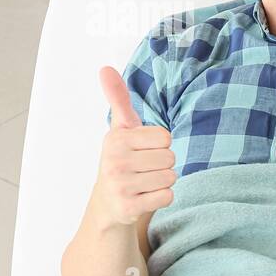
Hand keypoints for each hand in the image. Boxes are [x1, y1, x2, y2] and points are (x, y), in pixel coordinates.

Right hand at [95, 66, 176, 227]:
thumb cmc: (122, 160)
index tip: (143, 151)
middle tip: (144, 170)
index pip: (165, 137)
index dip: (160, 145)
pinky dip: (162, 198)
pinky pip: (168, 197)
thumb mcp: (121, 129)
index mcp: (116, 139)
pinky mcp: (129, 208)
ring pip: (170, 177)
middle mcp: (114, 162)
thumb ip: (118, 99)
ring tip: (144, 183)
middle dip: (163, 165)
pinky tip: (145, 197)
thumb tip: (105, 68)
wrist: (108, 202)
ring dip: (163, 182)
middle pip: (170, 158)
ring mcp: (120, 186)